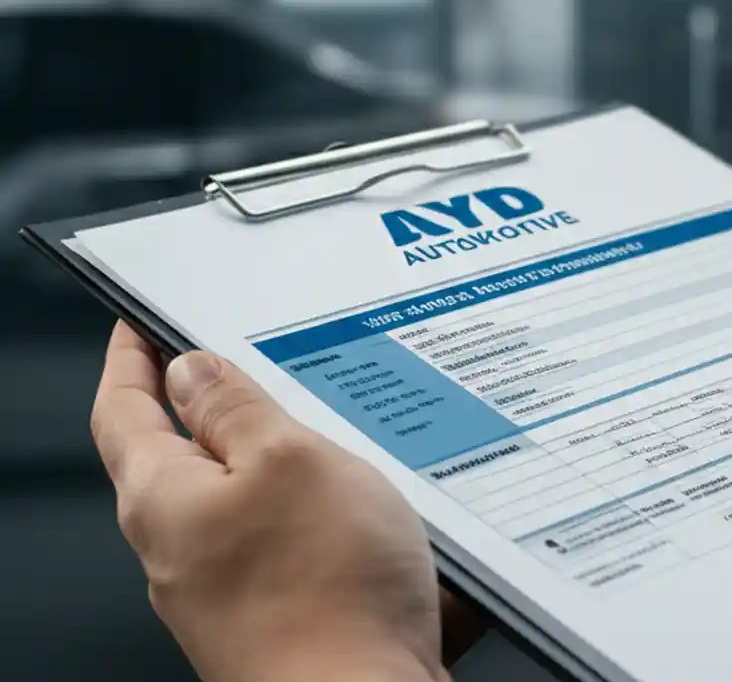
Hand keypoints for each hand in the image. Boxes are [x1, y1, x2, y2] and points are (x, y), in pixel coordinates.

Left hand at [90, 322, 476, 681]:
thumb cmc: (328, 593)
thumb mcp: (289, 459)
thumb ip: (236, 408)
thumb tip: (194, 370)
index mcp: (164, 499)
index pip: (124, 409)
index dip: (132, 358)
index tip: (140, 325)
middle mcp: (184, 550)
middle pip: (189, 460)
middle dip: (229, 411)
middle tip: (263, 364)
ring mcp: (233, 591)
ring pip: (261, 505)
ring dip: (302, 470)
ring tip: (356, 442)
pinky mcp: (285, 618)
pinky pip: (309, 552)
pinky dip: (345, 524)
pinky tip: (394, 521)